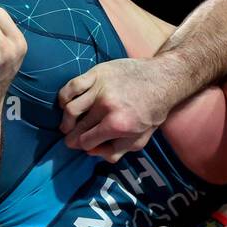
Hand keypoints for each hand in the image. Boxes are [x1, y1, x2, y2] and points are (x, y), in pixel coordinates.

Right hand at [56, 57, 176, 161]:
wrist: (162, 78)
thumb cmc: (152, 111)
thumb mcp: (140, 139)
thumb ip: (116, 151)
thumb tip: (92, 153)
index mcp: (118, 125)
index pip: (86, 142)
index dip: (84, 146)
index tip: (84, 144)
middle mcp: (106, 107)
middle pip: (77, 128)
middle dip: (71, 137)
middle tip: (70, 138)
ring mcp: (100, 88)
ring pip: (70, 109)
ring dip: (65, 121)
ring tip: (67, 124)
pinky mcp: (97, 73)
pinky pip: (71, 87)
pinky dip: (64, 98)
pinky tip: (67, 104)